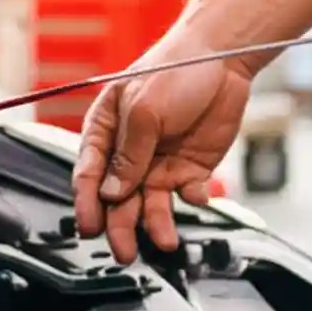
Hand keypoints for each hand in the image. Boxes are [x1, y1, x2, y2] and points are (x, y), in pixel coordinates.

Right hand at [73, 28, 252, 262]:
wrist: (223, 58)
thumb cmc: (174, 69)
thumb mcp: (144, 109)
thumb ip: (129, 154)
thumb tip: (112, 192)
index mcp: (106, 132)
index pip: (89, 174)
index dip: (87, 203)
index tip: (90, 227)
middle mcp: (129, 153)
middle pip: (118, 199)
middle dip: (120, 227)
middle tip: (124, 252)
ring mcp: (159, 162)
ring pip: (152, 204)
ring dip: (156, 224)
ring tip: (164, 240)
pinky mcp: (189, 168)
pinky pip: (187, 194)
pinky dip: (192, 199)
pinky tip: (196, 194)